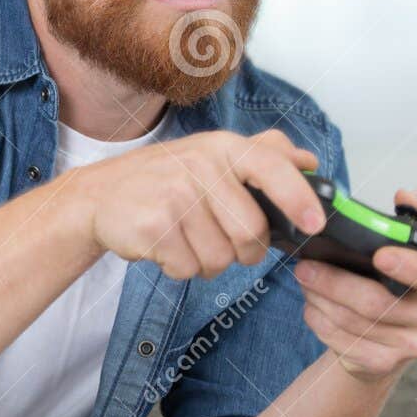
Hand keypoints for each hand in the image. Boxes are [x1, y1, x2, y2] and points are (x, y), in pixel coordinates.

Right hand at [72, 129, 324, 280]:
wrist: (100, 195)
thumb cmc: (166, 178)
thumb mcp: (213, 154)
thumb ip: (265, 155)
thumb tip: (310, 163)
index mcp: (222, 147)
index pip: (271, 167)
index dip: (298, 198)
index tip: (315, 225)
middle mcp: (200, 166)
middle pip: (250, 233)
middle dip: (243, 251)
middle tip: (222, 240)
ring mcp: (174, 196)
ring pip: (220, 259)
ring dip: (207, 262)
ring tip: (186, 239)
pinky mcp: (153, 227)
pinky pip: (189, 269)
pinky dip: (180, 268)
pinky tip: (166, 246)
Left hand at [293, 186, 416, 383]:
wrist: (389, 332)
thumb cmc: (399, 275)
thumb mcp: (415, 242)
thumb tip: (406, 196)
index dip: (409, 267)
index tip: (379, 256)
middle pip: (379, 303)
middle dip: (336, 282)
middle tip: (304, 265)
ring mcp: (412, 347)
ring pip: (355, 323)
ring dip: (321, 299)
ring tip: (303, 278)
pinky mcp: (383, 365)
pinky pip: (343, 343)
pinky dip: (320, 321)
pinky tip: (311, 305)